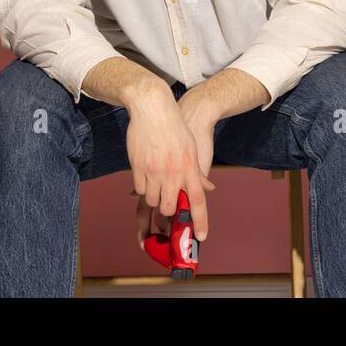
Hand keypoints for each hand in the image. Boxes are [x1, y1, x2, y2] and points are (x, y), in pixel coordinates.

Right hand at [125, 85, 216, 248]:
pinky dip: (142, 187)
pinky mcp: (138, 167)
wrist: (153, 108)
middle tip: (167, 201)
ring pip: (152, 200)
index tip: (200, 237)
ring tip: (156, 181)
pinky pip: (139, 189)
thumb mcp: (192, 149)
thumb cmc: (175, 127)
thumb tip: (206, 189)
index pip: (198, 201)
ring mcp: (154, 171)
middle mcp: (173, 172)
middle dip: (167, 210)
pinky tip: (146, 173)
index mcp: (190, 168)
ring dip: (154, 197)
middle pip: (169, 208)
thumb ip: (197, 172)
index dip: (200, 221)